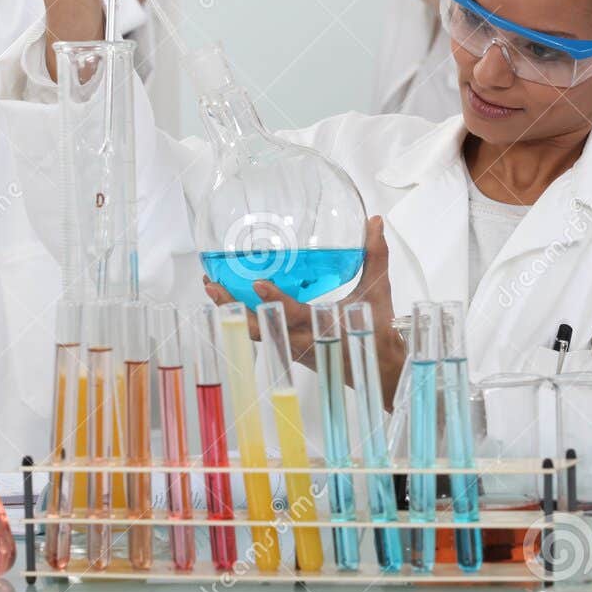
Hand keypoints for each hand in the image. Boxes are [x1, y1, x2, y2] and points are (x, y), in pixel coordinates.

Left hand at [202, 217, 401, 401]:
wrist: (379, 370)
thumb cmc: (378, 333)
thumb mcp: (378, 291)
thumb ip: (375, 256)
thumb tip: (375, 222)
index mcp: (322, 327)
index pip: (294, 314)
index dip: (276, 300)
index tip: (259, 284)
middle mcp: (301, 340)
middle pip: (258, 327)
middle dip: (233, 307)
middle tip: (213, 284)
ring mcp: (291, 346)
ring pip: (254, 331)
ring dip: (232, 311)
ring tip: (213, 287)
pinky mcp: (288, 347)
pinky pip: (260, 332)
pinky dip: (242, 316)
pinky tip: (231, 299)